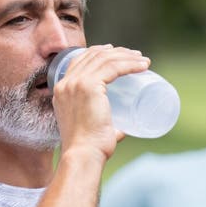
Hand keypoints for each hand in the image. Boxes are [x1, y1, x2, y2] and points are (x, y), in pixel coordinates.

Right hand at [52, 45, 149, 161]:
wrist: (83, 154)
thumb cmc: (90, 148)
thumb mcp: (93, 128)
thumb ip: (107, 126)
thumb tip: (123, 129)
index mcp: (62, 90)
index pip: (79, 60)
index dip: (98, 52)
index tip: (116, 53)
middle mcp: (66, 83)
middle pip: (93, 55)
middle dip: (116, 52)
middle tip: (135, 56)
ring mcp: (76, 83)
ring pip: (105, 58)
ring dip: (126, 56)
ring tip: (143, 61)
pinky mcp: (88, 86)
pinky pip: (113, 67)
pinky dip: (129, 64)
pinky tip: (142, 66)